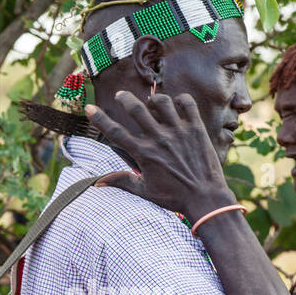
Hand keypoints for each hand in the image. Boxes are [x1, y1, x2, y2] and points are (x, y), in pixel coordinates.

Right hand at [85, 92, 235, 222]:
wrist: (206, 199)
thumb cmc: (174, 198)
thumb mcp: (145, 191)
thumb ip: (122, 181)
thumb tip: (97, 183)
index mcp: (144, 153)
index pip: (115, 132)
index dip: (99, 119)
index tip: (89, 108)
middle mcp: (159, 138)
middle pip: (136, 108)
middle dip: (125, 98)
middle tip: (121, 96)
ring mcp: (179, 131)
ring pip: (162, 101)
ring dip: (154, 99)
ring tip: (152, 102)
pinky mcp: (196, 128)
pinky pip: (187, 103)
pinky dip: (181, 99)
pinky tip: (177, 104)